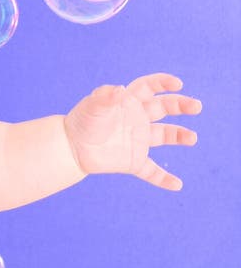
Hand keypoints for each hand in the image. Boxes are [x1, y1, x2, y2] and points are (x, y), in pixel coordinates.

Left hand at [64, 73, 200, 190]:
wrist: (70, 147)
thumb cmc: (81, 121)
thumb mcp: (92, 106)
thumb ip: (106, 97)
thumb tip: (120, 89)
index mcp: (128, 101)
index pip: (149, 87)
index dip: (163, 83)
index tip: (178, 83)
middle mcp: (136, 119)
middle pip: (163, 108)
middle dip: (181, 105)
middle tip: (196, 106)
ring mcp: (137, 140)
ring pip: (163, 136)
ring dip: (179, 135)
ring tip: (192, 138)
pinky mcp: (133, 161)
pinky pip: (151, 171)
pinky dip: (163, 178)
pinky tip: (177, 184)